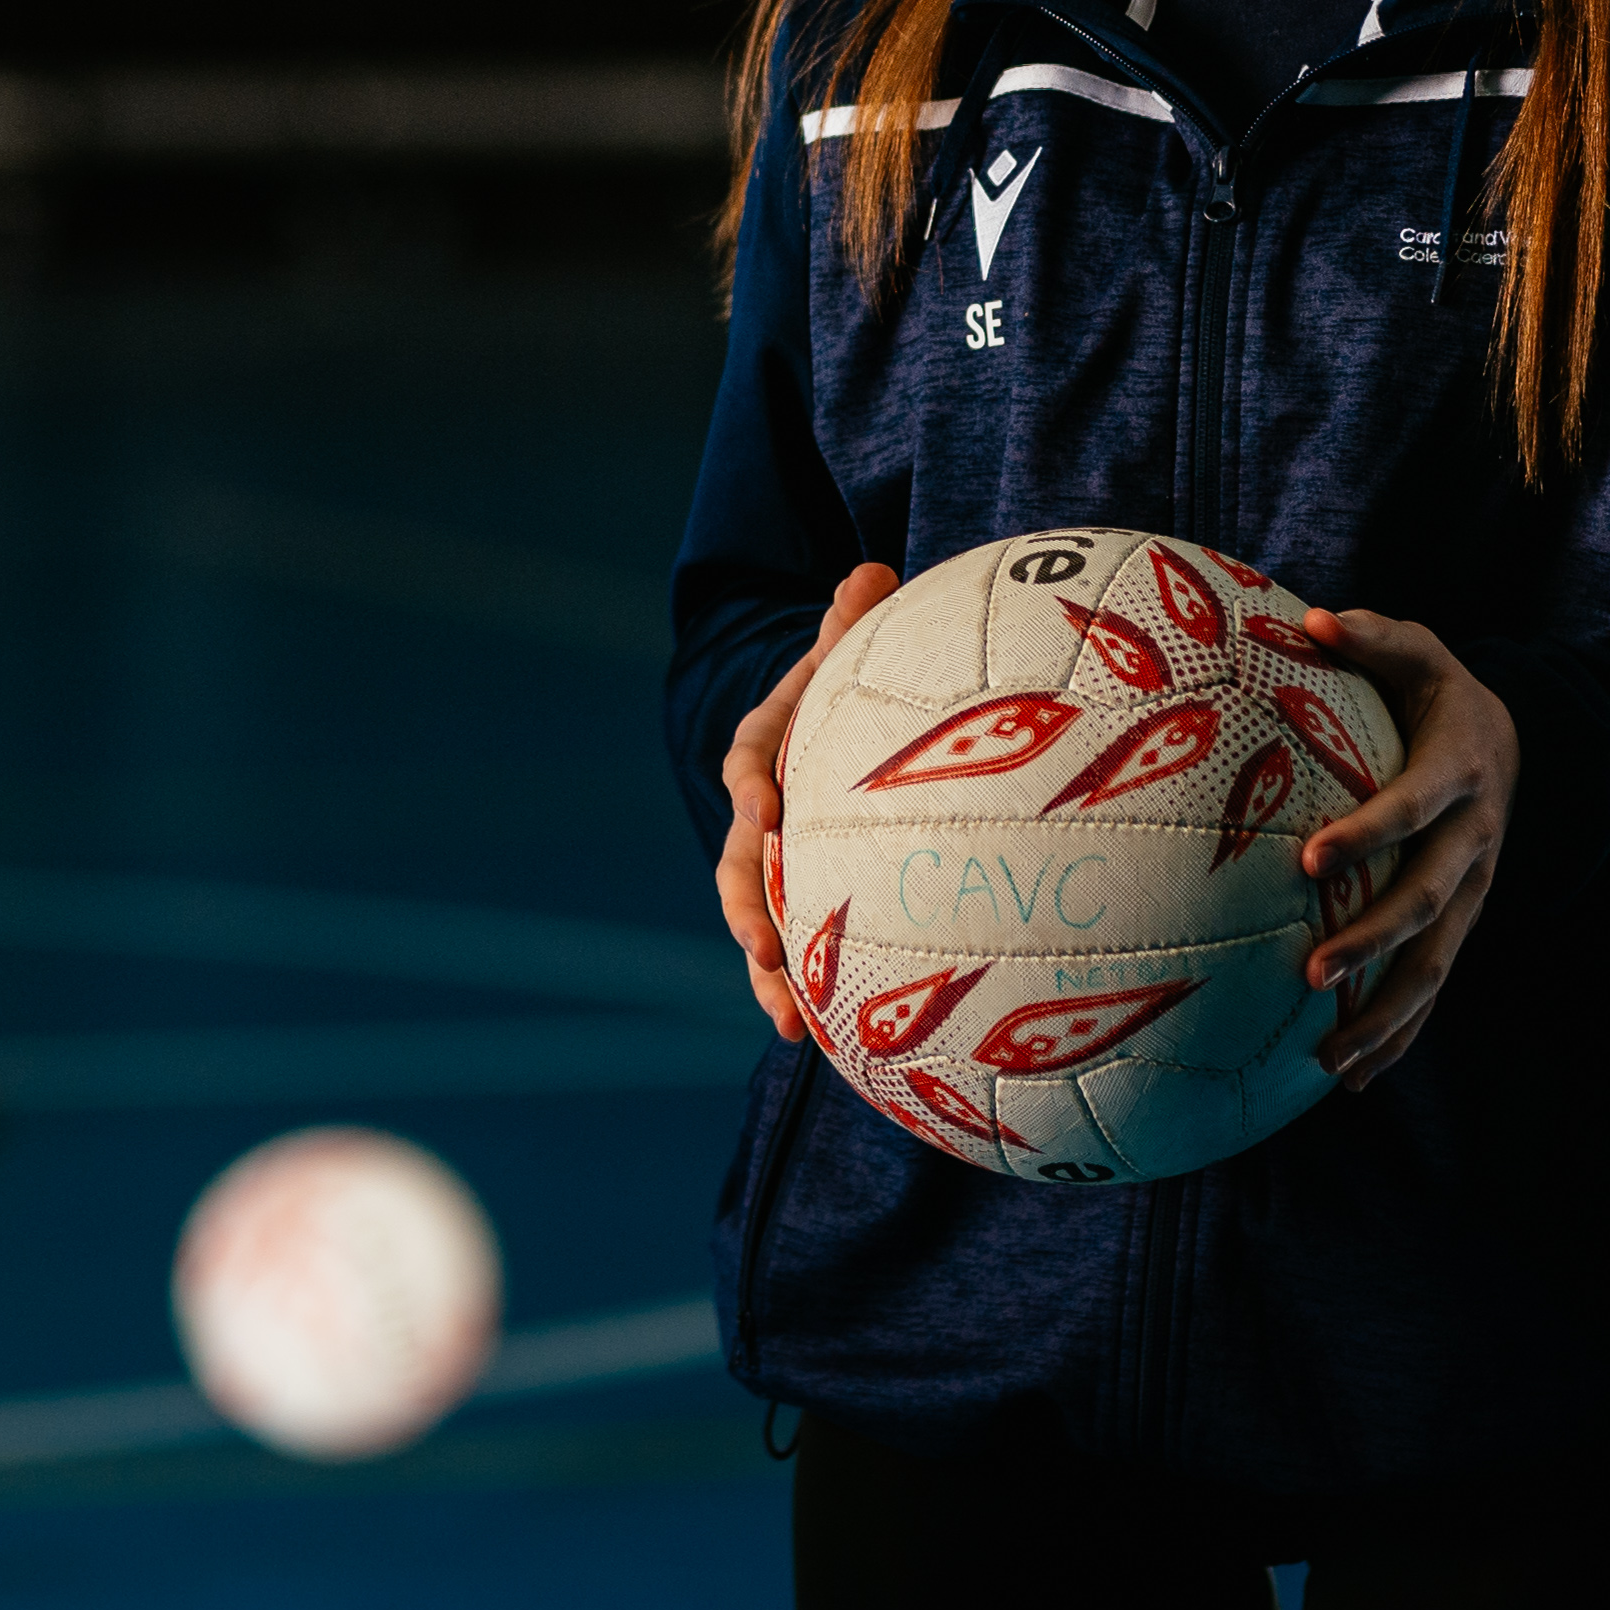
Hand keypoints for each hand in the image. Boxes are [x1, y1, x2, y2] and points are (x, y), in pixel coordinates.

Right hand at [714, 562, 899, 1041]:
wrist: (821, 733)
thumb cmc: (843, 689)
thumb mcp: (846, 653)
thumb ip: (854, 621)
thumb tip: (870, 570)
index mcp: (765, 747)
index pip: (749, 759)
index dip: (752, 782)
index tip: (763, 805)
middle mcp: (758, 812)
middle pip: (739, 861)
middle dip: (747, 906)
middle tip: (762, 944)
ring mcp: (773, 863)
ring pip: (757, 920)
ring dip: (766, 971)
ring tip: (786, 1020)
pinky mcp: (797, 899)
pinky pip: (791, 948)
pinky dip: (796, 991)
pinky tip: (816, 1038)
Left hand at [1290, 605, 1517, 1091]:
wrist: (1510, 740)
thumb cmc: (1438, 691)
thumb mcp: (1417, 649)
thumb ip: (1370, 635)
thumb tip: (1314, 620)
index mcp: (1458, 773)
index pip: (1410, 809)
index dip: (1365, 833)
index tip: (1309, 860)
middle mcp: (1475, 843)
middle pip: (1427, 903)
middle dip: (1371, 942)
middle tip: (1309, 973)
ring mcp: (1475, 892)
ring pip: (1437, 965)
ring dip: (1385, 1014)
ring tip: (1327, 1058)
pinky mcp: (1465, 924)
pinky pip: (1435, 989)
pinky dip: (1400, 1037)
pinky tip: (1352, 1079)